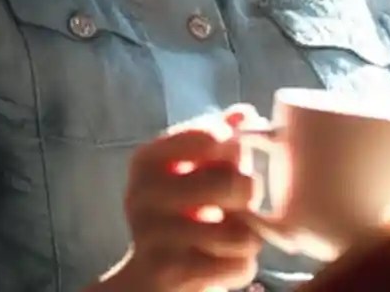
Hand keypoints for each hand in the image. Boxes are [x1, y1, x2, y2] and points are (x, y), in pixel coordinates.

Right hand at [96, 105, 268, 291]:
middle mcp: (142, 195)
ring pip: (242, 233)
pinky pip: (239, 265)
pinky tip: (220, 262)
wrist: (151, 276)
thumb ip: (222, 137)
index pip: (212, 136)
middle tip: (236, 201)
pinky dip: (240, 266)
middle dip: (248, 195)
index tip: (230, 159)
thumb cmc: (184, 209)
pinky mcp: (169, 275)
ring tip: (229, 235)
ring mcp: (153, 237)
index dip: (236, 149)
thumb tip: (244, 114)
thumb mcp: (198, 168)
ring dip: (248, 237)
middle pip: (233, 183)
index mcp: (147, 160)